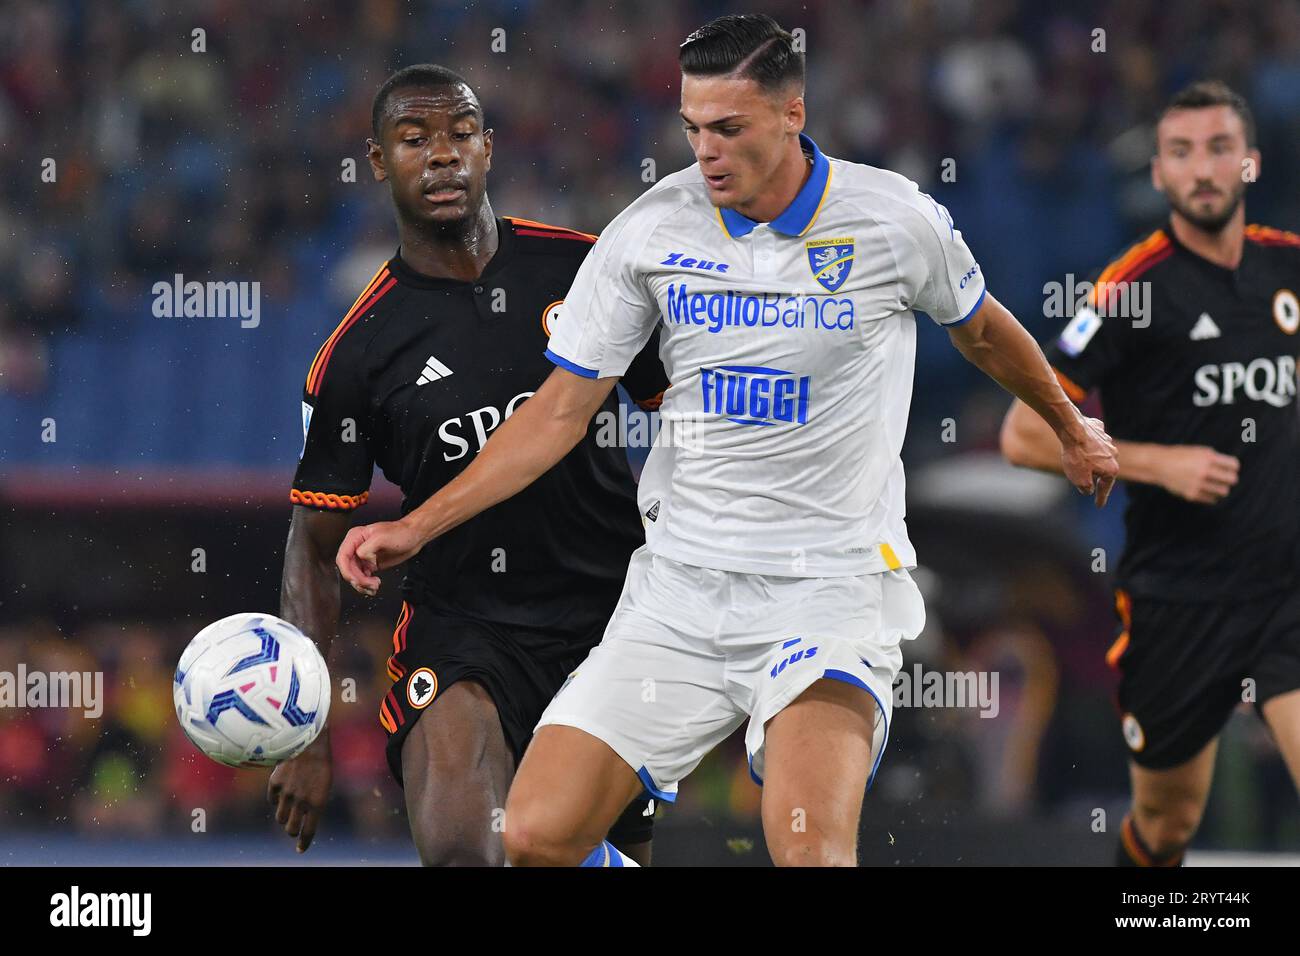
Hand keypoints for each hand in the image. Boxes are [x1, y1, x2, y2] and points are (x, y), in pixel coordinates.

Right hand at [267, 730, 331, 852]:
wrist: (309, 738)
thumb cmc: (321, 761)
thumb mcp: (324, 783)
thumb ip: (315, 801)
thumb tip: (304, 816)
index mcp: (318, 802)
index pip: (309, 830)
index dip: (304, 842)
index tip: (300, 849)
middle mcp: (301, 801)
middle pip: (291, 829)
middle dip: (292, 831)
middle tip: (293, 829)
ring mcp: (287, 793)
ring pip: (280, 817)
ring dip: (284, 817)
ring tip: (288, 811)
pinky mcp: (275, 783)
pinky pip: (272, 800)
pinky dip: (275, 800)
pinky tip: (279, 796)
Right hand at [335, 519, 425, 595]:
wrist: (413, 537)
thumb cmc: (400, 532)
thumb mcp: (381, 537)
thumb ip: (366, 548)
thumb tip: (362, 558)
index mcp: (355, 537)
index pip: (342, 557)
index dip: (346, 571)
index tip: (356, 580)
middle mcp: (356, 547)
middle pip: (348, 569)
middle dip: (358, 580)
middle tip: (371, 584)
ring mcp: (363, 557)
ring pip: (354, 576)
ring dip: (362, 585)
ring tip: (375, 586)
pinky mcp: (370, 565)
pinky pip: (362, 578)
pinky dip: (366, 585)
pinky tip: (374, 586)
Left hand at [1059, 416, 1119, 506]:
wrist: (1073, 429)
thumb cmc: (1077, 456)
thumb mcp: (1080, 480)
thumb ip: (1086, 488)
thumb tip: (1088, 489)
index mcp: (1111, 469)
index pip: (1105, 487)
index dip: (1101, 498)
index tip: (1099, 506)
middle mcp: (1113, 454)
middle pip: (1104, 469)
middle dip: (1096, 477)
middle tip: (1089, 484)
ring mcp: (1106, 440)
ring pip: (1099, 453)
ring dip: (1092, 459)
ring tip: (1081, 462)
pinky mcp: (1098, 429)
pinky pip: (1094, 439)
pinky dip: (1090, 443)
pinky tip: (1083, 443)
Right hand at [1156, 445, 1239, 503]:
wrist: (1158, 465)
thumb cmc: (1180, 456)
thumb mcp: (1198, 451)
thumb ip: (1215, 459)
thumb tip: (1232, 469)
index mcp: (1207, 457)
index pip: (1234, 465)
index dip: (1234, 467)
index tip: (1229, 468)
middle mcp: (1204, 470)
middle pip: (1232, 479)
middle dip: (1230, 479)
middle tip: (1226, 479)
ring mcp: (1197, 483)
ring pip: (1224, 491)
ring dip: (1222, 489)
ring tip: (1216, 486)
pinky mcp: (1191, 494)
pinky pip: (1212, 499)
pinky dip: (1212, 496)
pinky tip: (1207, 491)